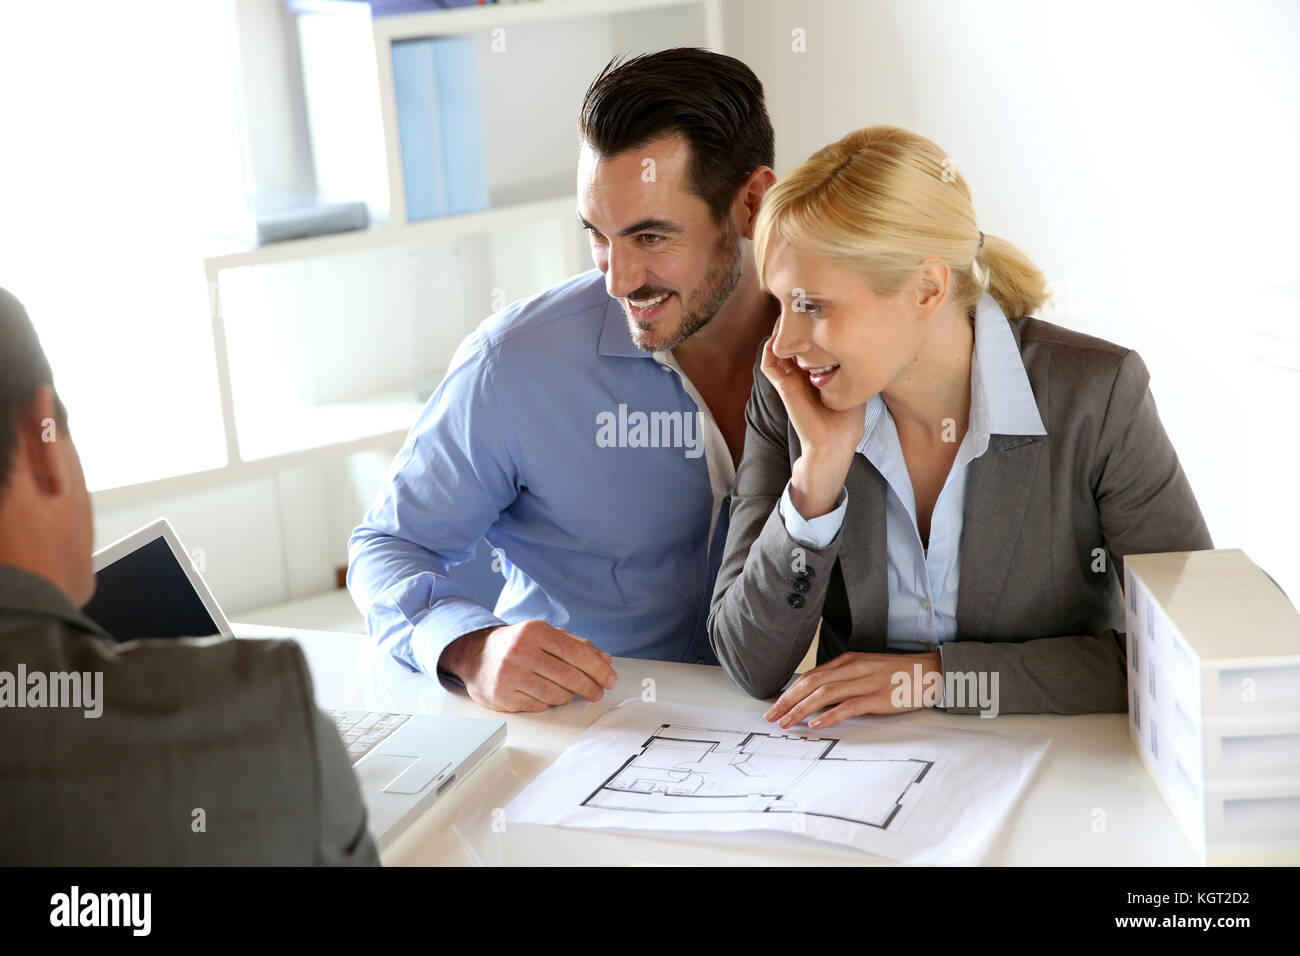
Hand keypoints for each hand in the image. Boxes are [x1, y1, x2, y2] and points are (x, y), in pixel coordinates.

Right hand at [439, 619, 617, 712]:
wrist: (476, 655)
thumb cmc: (516, 645)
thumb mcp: (545, 635)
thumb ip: (576, 644)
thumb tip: (605, 659)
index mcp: (535, 631)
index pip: (576, 652)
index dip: (598, 669)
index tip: (610, 679)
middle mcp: (521, 651)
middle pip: (569, 676)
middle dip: (590, 687)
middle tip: (598, 692)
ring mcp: (510, 675)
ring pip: (556, 694)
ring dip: (568, 696)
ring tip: (567, 691)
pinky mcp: (503, 695)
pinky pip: (539, 706)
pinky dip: (548, 702)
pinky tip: (543, 693)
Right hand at [760, 323, 865, 517]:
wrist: (834, 446)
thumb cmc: (848, 422)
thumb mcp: (857, 387)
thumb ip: (855, 366)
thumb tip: (872, 342)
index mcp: (815, 372)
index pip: (806, 343)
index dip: (808, 324)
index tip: (820, 308)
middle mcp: (799, 373)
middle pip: (790, 340)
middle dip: (794, 321)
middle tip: (801, 303)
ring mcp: (789, 379)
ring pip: (776, 347)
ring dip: (780, 330)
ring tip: (789, 313)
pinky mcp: (783, 387)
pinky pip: (769, 363)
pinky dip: (771, 348)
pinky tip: (782, 335)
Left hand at [763, 650, 942, 728]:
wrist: (929, 672)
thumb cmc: (896, 674)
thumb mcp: (865, 669)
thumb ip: (842, 679)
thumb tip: (816, 697)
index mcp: (847, 661)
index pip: (810, 676)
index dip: (789, 691)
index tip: (775, 706)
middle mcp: (852, 668)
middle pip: (812, 683)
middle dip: (788, 701)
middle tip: (772, 716)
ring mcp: (865, 682)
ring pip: (825, 694)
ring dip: (802, 709)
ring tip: (787, 722)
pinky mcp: (877, 697)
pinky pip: (848, 706)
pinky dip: (829, 715)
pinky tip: (816, 724)